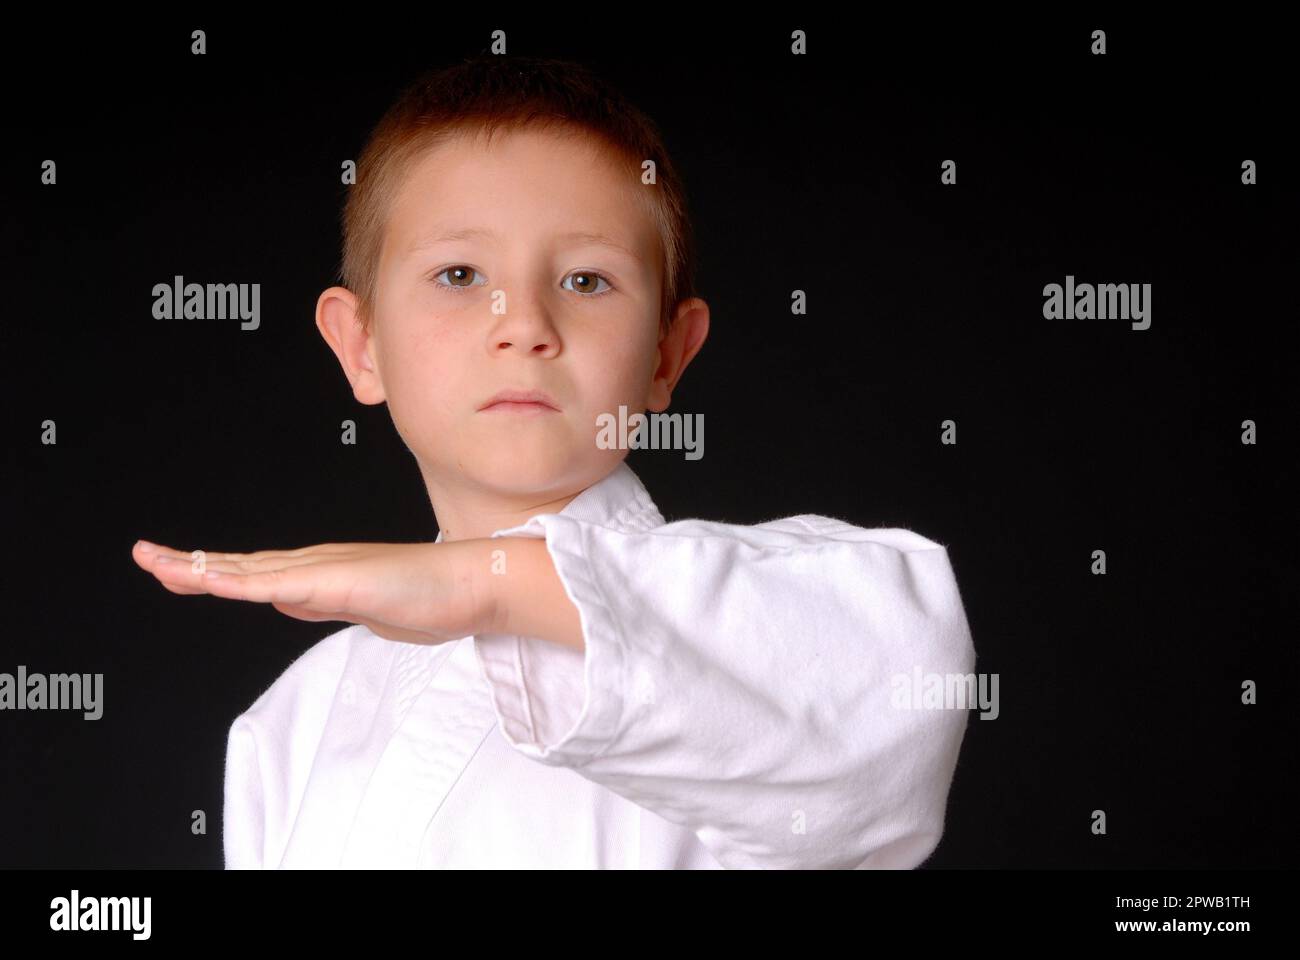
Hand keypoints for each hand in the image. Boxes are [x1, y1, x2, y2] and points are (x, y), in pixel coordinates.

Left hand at [131, 538, 498, 644]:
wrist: (474, 584)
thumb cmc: (435, 598)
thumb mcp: (367, 612)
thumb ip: (326, 607)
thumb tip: (289, 605)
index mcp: (322, 575)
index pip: (256, 575)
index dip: (215, 573)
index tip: (181, 571)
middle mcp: (316, 565)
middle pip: (241, 567)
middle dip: (191, 566)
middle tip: (148, 557)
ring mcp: (324, 572)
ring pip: (248, 572)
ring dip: (199, 569)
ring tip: (157, 563)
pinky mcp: (337, 583)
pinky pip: (278, 586)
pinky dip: (239, 582)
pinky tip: (210, 581)